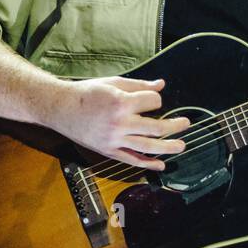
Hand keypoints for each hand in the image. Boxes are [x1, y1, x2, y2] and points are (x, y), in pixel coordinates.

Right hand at [57, 75, 190, 168]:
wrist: (61, 108)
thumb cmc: (87, 92)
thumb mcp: (113, 83)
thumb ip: (139, 85)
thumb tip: (161, 85)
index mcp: (121, 103)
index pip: (152, 103)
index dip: (156, 100)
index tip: (153, 100)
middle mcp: (119, 124)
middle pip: (156, 128)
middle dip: (174, 126)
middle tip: (186, 124)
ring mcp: (114, 140)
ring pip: (148, 147)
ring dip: (168, 147)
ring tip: (182, 146)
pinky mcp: (108, 151)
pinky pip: (131, 160)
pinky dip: (148, 164)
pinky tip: (161, 164)